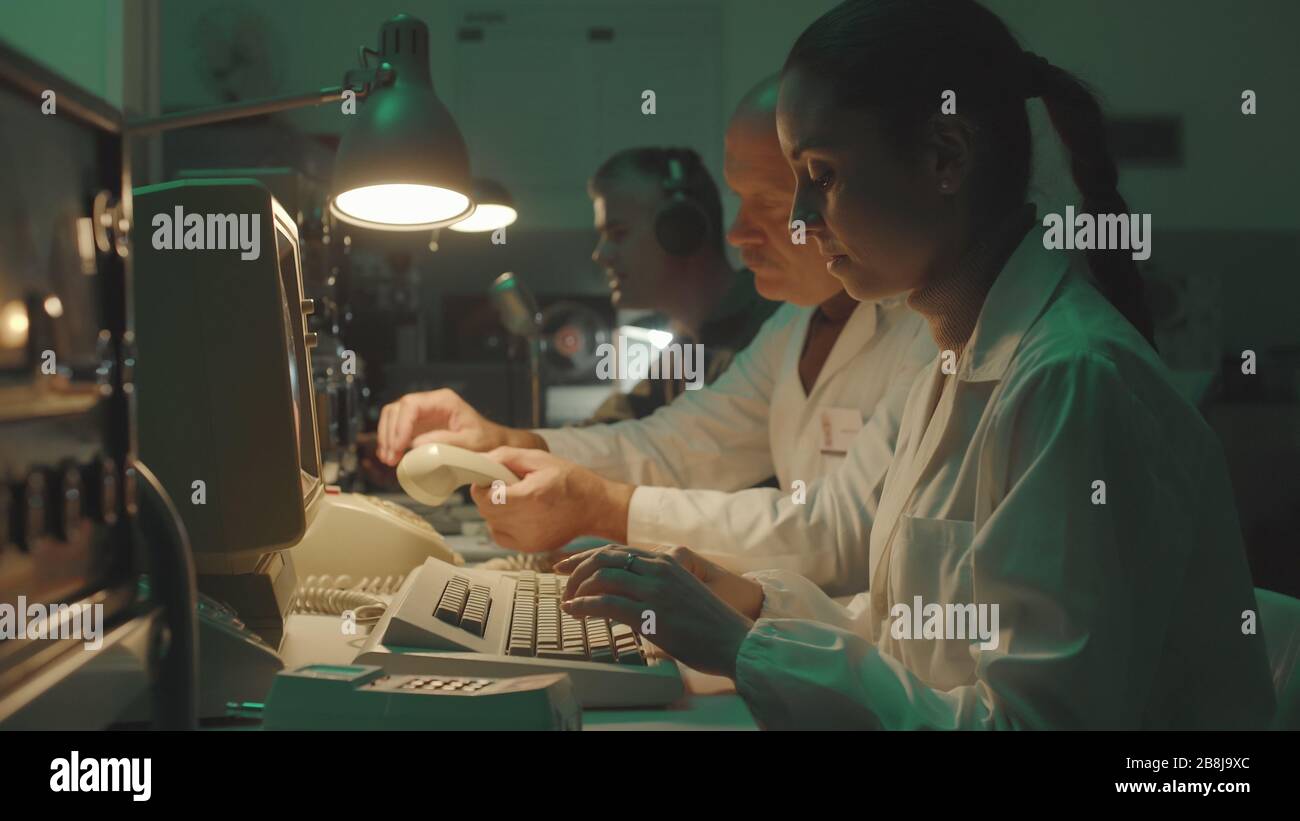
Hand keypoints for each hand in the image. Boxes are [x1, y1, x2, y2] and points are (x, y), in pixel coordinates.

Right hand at [375, 388, 546, 465]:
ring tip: (389, 459)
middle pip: (398, 409)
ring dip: (387, 437)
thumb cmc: (486, 440)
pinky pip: (397, 427)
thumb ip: (447, 442)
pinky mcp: (419, 425)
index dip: (401, 425)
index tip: (399, 447)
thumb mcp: (471, 443)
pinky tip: (390, 455)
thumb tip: (417, 445)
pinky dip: (390, 440)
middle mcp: (430, 403)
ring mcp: (423, 413)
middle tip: (391, 457)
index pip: (412, 405)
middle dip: (390, 433)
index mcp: (444, 400)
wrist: (492, 443)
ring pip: (393, 416)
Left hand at [468, 448, 634, 552]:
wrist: (594, 507)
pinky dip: (502, 525)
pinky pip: (500, 536)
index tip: (492, 479)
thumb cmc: (571, 481)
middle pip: (486, 511)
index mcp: (530, 497)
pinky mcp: (530, 547)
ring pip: (491, 523)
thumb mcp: (539, 459)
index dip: (483, 486)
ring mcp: (528, 538)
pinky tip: (518, 514)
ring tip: (517, 500)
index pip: (485, 497)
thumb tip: (479, 461)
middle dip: (490, 496)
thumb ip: (506, 457)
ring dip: (496, 510)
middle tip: (508, 486)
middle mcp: (528, 522)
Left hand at [554, 545, 763, 677]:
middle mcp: (658, 569)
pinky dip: (584, 606)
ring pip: (601, 577)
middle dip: (576, 569)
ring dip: (577, 589)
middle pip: (603, 558)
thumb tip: (626, 590)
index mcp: (666, 561)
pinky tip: (574, 611)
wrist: (734, 640)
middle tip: (562, 583)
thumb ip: (658, 583)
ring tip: (568, 603)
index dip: (585, 557)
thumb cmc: (709, 622)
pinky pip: (606, 604)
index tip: (566, 566)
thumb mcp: (682, 590)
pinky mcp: (650, 614)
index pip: (615, 550)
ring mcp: (654, 590)